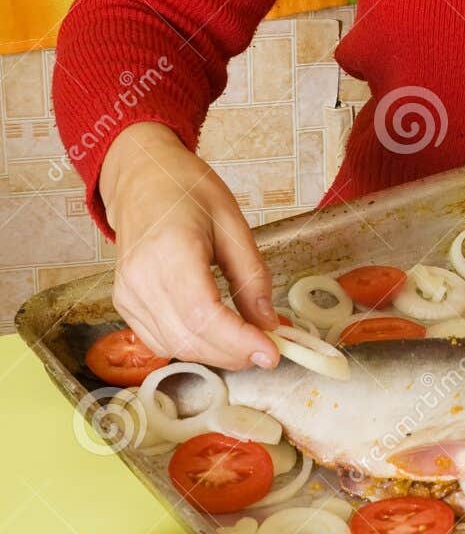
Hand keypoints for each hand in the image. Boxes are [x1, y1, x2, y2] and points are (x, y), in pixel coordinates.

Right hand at [99, 122, 279, 371]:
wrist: (141, 178)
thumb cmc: (187, 190)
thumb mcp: (233, 222)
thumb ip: (252, 276)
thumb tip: (269, 325)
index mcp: (170, 249)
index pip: (203, 315)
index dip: (238, 341)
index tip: (272, 352)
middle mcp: (141, 278)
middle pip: (189, 338)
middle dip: (234, 353)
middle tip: (269, 349)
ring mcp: (127, 293)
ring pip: (174, 346)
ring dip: (216, 355)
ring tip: (248, 343)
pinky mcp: (123, 303)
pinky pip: (159, 340)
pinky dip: (193, 347)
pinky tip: (217, 336)